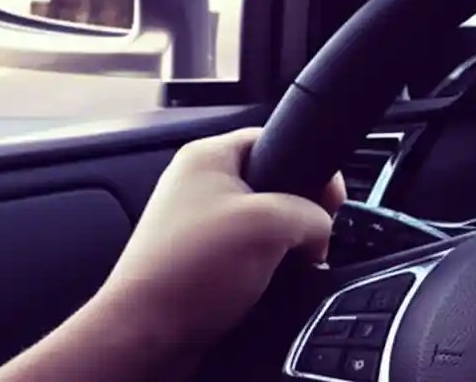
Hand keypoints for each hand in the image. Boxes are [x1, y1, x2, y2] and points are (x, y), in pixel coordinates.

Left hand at [0, 128, 344, 381]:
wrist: (146, 335)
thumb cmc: (189, 270)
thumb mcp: (271, 225)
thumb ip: (312, 215)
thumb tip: (322, 231)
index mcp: (208, 157)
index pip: (276, 140)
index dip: (311, 168)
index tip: (329, 201)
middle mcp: (197, 185)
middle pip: (273, 185)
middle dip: (297, 215)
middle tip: (308, 237)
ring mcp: (195, 224)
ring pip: (262, 224)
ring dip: (282, 246)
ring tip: (285, 265)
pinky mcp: (198, 260)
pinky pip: (246, 254)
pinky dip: (264, 268)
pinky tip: (268, 285)